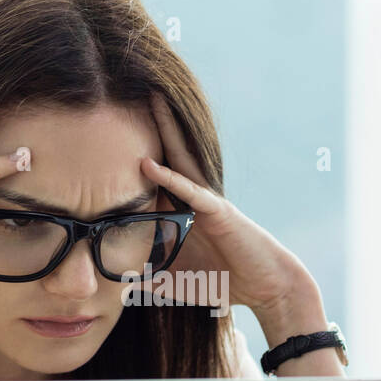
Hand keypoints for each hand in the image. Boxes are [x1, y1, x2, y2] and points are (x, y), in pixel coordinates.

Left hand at [139, 93, 316, 317]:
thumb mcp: (176, 281)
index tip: (114, 127)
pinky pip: (191, 192)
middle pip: (170, 153)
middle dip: (154, 123)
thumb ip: (149, 277)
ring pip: (182, 159)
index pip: (157, 175)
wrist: (265, 289)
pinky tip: (148, 165)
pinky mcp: (219, 213)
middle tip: (132, 91)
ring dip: (166, 131)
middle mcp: (195, 198)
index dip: (138, 149)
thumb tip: (119, 282)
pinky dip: (169, 179)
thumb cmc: (224, 282)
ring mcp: (207, 202)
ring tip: (151, 100)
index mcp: (184, 210)